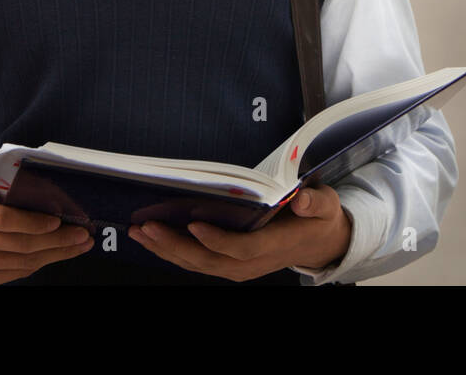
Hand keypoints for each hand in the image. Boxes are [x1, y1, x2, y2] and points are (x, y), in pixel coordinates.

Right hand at [0, 159, 93, 285]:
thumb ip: (13, 170)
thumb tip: (52, 168)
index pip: (1, 219)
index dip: (31, 223)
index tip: (57, 221)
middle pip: (16, 244)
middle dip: (55, 241)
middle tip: (82, 235)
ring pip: (20, 263)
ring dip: (54, 255)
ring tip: (78, 244)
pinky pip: (14, 274)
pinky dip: (39, 264)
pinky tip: (56, 253)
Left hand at [128, 184, 351, 281]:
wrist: (320, 242)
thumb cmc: (318, 219)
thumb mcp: (325, 205)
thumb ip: (314, 203)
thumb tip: (301, 199)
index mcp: (275, 245)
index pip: (240, 249)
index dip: (216, 239)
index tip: (193, 222)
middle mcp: (252, 262)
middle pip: (208, 260)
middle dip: (174, 245)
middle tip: (147, 227)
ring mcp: (239, 267)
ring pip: (197, 264)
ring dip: (166, 249)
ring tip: (140, 231)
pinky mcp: (229, 264)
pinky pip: (197, 262)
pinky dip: (172, 251)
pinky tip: (153, 239)